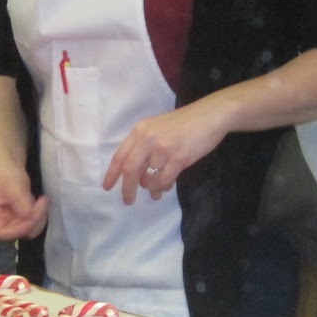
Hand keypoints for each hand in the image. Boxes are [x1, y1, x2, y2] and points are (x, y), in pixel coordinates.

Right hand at [0, 161, 48, 240]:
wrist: (8, 160)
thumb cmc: (5, 170)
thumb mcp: (14, 184)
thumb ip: (21, 202)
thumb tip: (30, 217)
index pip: (2, 233)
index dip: (18, 229)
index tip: (32, 216)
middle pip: (16, 233)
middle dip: (32, 221)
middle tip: (42, 203)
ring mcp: (9, 219)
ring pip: (27, 229)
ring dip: (38, 218)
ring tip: (43, 201)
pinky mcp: (19, 215)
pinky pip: (31, 221)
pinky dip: (39, 214)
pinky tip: (41, 201)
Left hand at [103, 98, 230, 204]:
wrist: (209, 116)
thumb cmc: (184, 122)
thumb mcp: (157, 128)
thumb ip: (145, 145)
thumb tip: (137, 174)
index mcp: (140, 130)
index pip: (120, 156)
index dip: (112, 174)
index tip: (107, 187)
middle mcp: (148, 139)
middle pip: (130, 171)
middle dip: (128, 189)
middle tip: (129, 200)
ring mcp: (163, 149)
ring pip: (149, 178)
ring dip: (151, 189)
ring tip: (155, 193)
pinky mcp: (179, 158)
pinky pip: (165, 180)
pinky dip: (164, 187)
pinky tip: (165, 187)